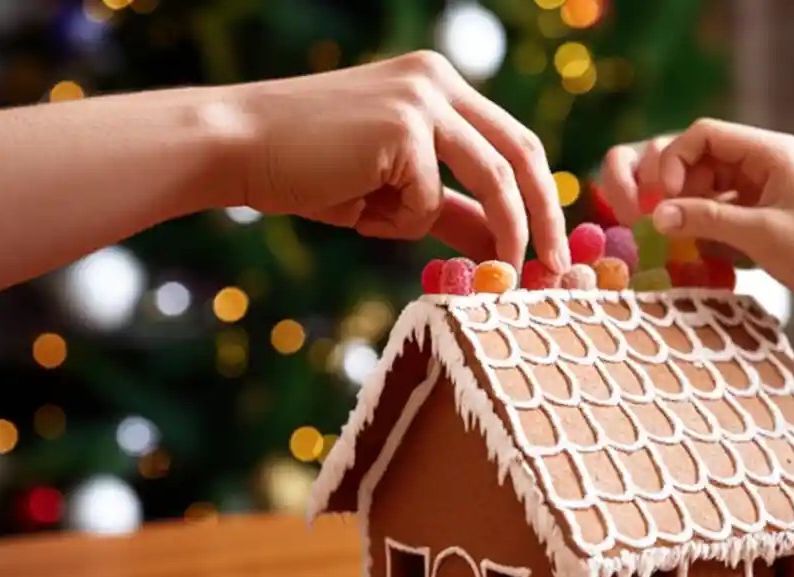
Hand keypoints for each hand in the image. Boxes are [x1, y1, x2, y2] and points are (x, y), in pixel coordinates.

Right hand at [230, 51, 567, 270]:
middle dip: (546, 218)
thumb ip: (452, 208)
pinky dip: (398, 224)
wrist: (236, 147)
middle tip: (557, 272)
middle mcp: (438, 80)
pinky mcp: (403, 130)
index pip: (515, 140)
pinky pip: (428, 203)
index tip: (553, 246)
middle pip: (523, 153)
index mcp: (439, 83)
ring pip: (494, 180)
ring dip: (503, 236)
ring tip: (496, 277)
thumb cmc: (310, 171)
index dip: (541, 196)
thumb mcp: (394, 191)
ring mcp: (423, 100)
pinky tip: (353, 205)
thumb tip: (500, 247)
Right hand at [598, 120, 793, 326]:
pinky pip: (713, 209)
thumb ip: (706, 219)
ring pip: (701, 183)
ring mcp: (757, 190)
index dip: (673, 160)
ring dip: (679, 203)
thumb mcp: (761, 234)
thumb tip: (655, 214)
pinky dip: (695, 222)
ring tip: (664, 231)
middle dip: (668, 179)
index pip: (703, 134)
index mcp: (770, 151)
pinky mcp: (756, 217)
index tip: (662, 197)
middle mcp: (760, 163)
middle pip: (696, 155)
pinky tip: (685, 244)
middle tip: (649, 213)